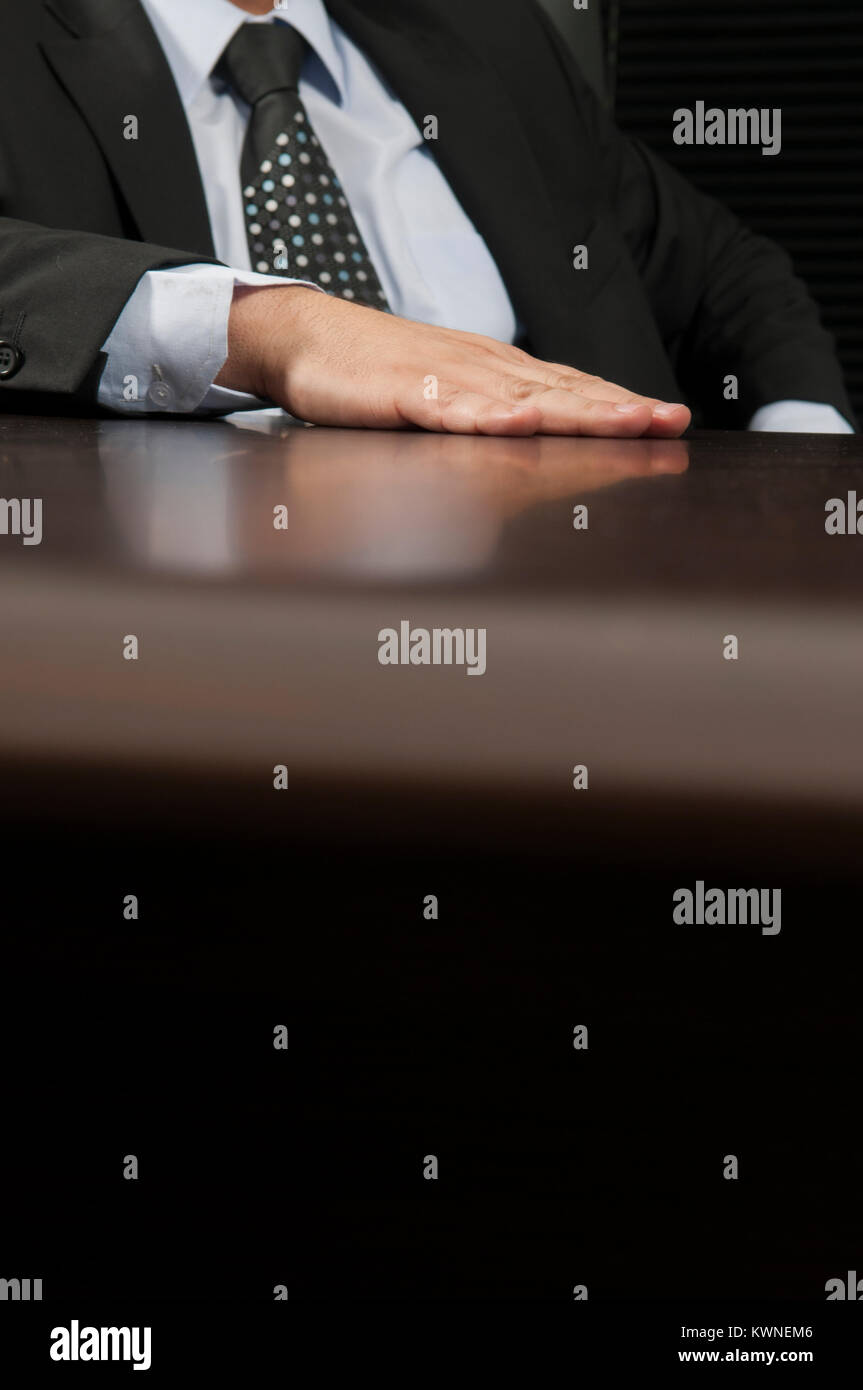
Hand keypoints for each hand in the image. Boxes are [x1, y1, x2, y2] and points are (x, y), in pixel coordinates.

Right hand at [216, 286, 690, 436]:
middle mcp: (482, 369)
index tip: (671, 418)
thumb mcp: (446, 391)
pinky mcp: (404, 393)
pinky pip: (450, 408)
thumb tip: (539, 434)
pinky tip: (517, 425)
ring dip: (574, 411)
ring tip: (622, 423)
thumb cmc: (376, 370)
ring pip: (520, 399)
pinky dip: (486, 417)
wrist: (306, 336)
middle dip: (619, 408)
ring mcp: (445, 379)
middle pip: (562, 391)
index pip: (572, 386)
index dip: (622, 402)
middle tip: (669, 422)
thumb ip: (491, 411)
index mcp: (495, 371)